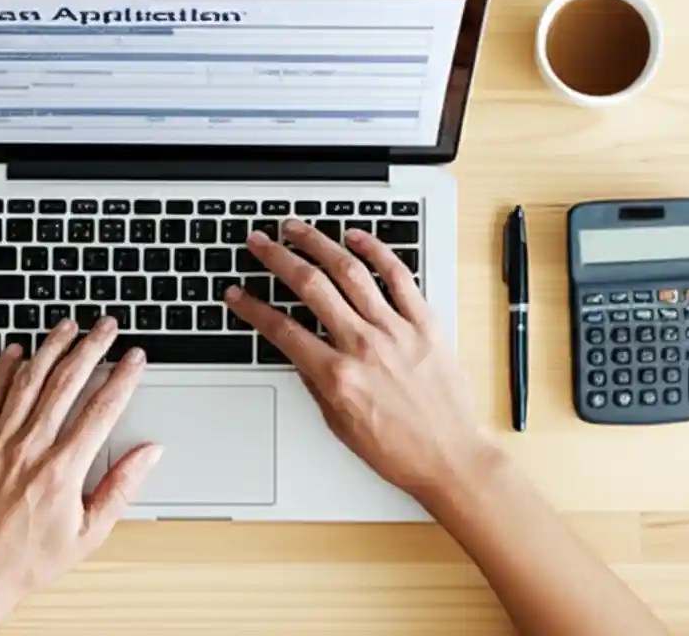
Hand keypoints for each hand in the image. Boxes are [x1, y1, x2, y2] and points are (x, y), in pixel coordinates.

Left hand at [0, 317, 160, 635]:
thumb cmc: (25, 562)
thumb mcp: (88, 536)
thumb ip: (121, 488)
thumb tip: (148, 453)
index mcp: (61, 472)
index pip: (101, 410)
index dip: (122, 378)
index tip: (134, 358)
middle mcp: (28, 451)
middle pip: (66, 384)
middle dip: (91, 348)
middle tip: (106, 327)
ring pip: (27, 382)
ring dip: (50, 349)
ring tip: (68, 326)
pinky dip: (2, 371)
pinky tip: (16, 352)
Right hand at [224, 219, 497, 506]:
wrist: (451, 458)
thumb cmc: (399, 450)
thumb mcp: (338, 424)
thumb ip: (315, 382)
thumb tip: (298, 353)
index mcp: (337, 376)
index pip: (281, 329)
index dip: (252, 308)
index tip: (237, 294)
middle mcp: (364, 346)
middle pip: (310, 287)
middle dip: (276, 259)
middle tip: (258, 242)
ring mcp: (396, 330)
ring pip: (349, 272)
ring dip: (317, 243)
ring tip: (296, 229)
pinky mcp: (425, 323)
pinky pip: (398, 277)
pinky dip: (376, 251)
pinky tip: (356, 237)